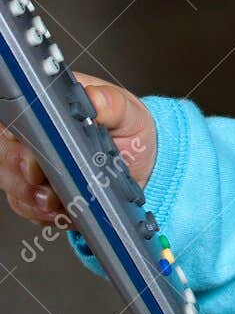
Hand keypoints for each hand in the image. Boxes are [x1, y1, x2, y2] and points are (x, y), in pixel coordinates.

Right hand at [0, 74, 156, 233]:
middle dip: (22, 177)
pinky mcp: (39, 191)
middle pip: (7, 155)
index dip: (20, 139)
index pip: (19, 117)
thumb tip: (93, 98)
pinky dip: (41, 214)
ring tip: (56, 205)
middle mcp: (35, 134)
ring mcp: (34, 164)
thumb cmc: (130, 131)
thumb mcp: (128, 112)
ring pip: (11, 184)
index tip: (35, 159)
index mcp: (50, 107)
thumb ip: (111, 103)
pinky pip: (25, 206)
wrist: (142, 165)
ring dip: (31, 199)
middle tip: (47, 190)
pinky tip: (62, 213)